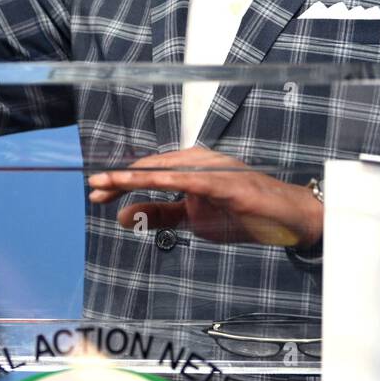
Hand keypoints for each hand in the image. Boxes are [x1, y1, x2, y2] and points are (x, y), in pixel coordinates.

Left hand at [87, 147, 322, 247]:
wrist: (287, 218)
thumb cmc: (240, 213)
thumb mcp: (192, 218)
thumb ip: (159, 214)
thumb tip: (122, 216)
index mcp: (189, 168)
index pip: (147, 173)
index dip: (120, 182)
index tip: (96, 192)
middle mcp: (199, 162)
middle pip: (151, 168)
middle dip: (120, 178)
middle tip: (93, 187)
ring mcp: (214, 169)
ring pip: (167, 170)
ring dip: (137, 176)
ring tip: (111, 182)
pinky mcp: (228, 183)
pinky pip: (194, 180)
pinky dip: (170, 181)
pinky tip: (151, 184)